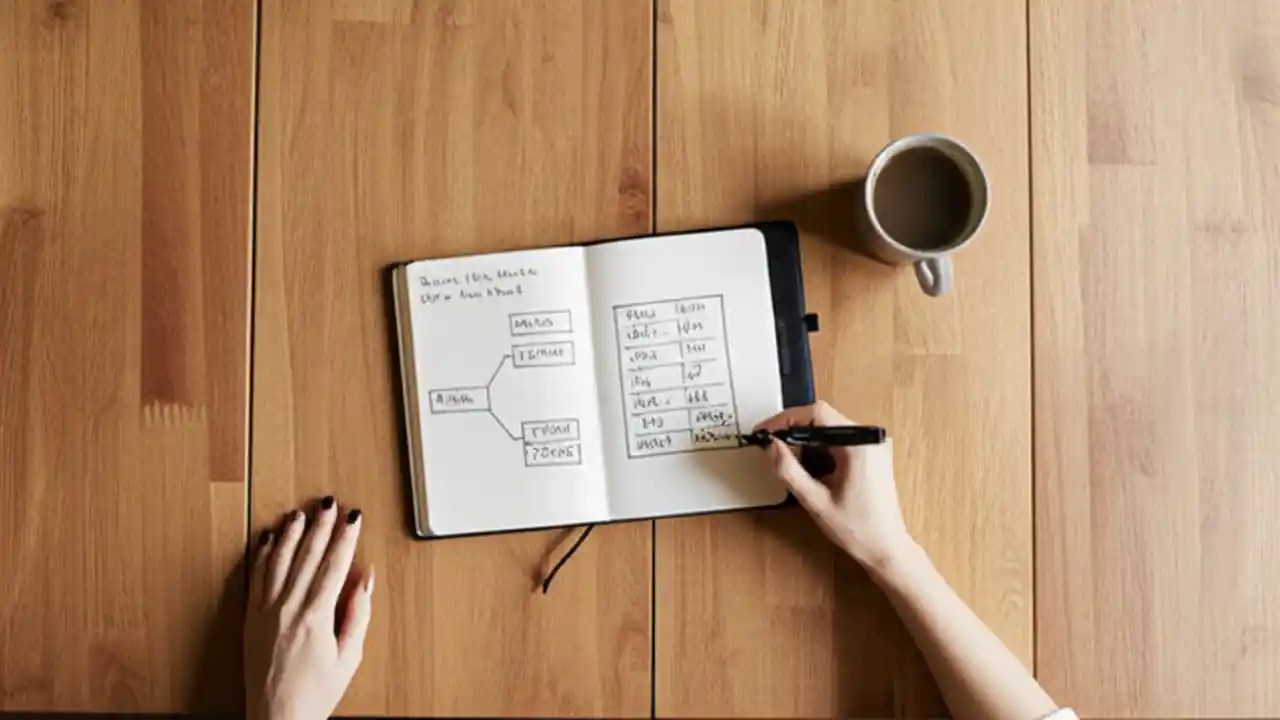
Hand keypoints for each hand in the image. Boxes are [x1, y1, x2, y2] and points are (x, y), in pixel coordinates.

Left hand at [245, 499, 372, 719]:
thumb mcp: (349, 657)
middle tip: (329, 503)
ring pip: (278, 561)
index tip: (353, 518)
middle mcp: (287, 610)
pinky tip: (266, 539)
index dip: (346, 539)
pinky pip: (255, 578)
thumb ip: (358, 614)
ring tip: (299, 513)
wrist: (276, 718)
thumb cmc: (315, 694)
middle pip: (306, 556)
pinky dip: (261, 555)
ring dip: (290, 534)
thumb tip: (365, 579)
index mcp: (315, 618)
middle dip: (320, 526)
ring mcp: (265, 612)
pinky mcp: (250, 619)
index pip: (334, 566)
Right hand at [755, 401, 911, 567]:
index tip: (765, 432)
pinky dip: (821, 450)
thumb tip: (771, 445)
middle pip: (823, 419)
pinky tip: (812, 471)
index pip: (817, 414)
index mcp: (859, 445)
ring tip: (791, 465)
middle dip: (793, 431)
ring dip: (807, 442)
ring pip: (830, 429)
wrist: (887, 549)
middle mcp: (870, 439)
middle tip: (771, 449)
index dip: (785, 418)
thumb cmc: (857, 530)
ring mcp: (874, 446)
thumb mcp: (815, 502)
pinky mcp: (872, 454)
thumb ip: (789, 470)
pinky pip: (840, 441)